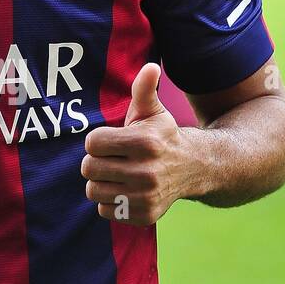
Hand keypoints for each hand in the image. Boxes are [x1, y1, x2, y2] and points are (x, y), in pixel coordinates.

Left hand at [81, 63, 195, 225]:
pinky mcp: (144, 215)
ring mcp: (145, 196)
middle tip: (112, 158)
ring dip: (101, 182)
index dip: (98, 141)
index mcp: (144, 142)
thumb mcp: (155, 111)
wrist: (195, 167)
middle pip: (89, 168)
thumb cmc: (164, 135)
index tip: (111, 140)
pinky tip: (125, 191)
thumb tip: (149, 67)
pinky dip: (110, 203)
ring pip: (93, 191)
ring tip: (117, 174)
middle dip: (96, 161)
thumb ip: (144, 90)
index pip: (92, 144)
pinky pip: (105, 211)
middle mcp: (145, 172)